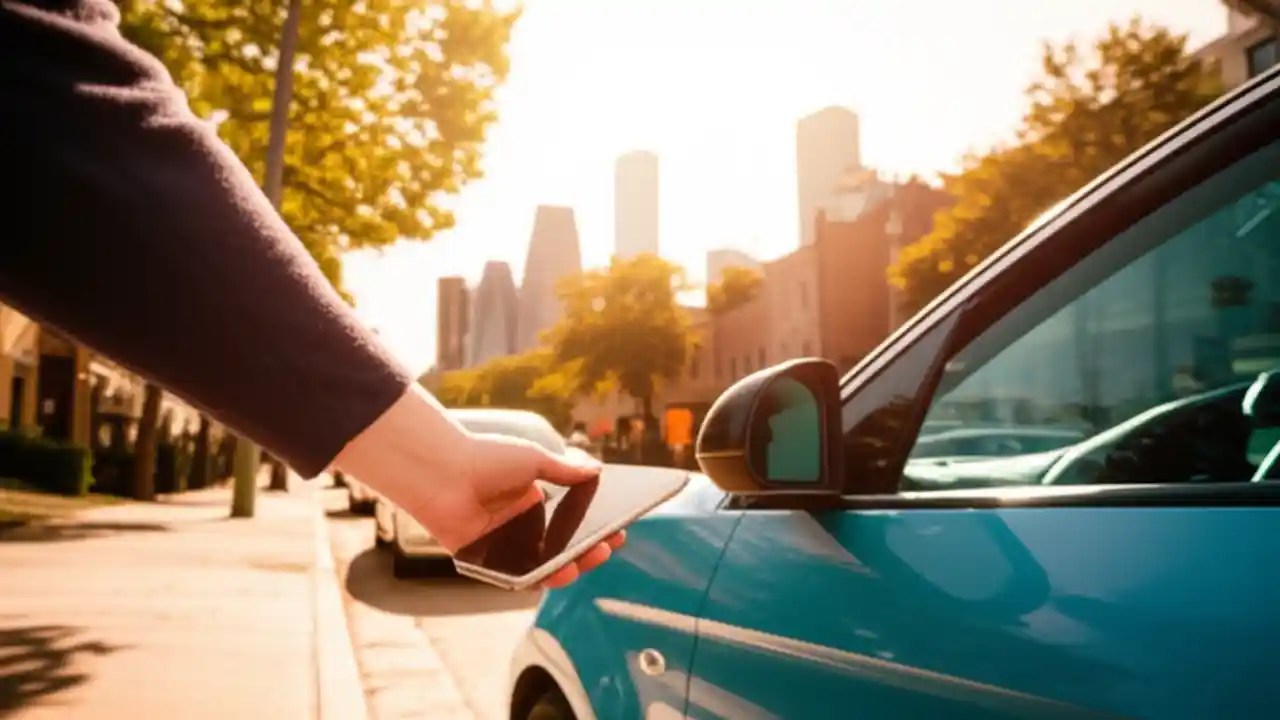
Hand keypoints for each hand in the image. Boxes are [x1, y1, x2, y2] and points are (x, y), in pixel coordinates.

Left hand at [414, 433, 624, 588]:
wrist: (444, 470)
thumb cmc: (486, 458)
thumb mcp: (533, 460)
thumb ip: (565, 470)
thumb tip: (596, 471)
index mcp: (533, 501)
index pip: (571, 521)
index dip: (595, 528)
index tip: (617, 530)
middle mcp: (521, 525)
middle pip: (561, 547)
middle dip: (587, 550)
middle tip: (606, 547)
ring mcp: (505, 544)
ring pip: (542, 565)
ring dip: (566, 568)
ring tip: (583, 563)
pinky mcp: (487, 560)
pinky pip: (516, 575)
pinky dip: (536, 578)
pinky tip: (555, 574)